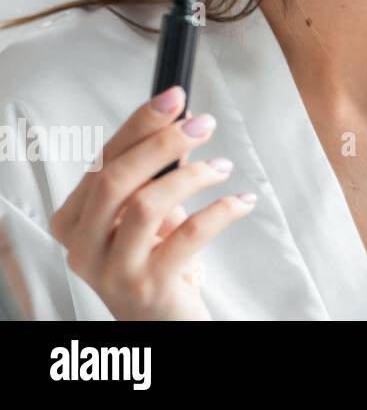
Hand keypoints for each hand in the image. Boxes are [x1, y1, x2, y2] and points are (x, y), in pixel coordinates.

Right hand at [47, 86, 255, 319]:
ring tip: (222, 166)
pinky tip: (241, 200)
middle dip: (163, 142)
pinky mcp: (148, 287)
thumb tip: (185, 121)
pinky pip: (187, 237)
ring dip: (192, 175)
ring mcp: (112, 270)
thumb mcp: (147, 213)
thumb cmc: (153, 259)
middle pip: (116, 177)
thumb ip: (156, 171)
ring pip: (147, 205)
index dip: (140, 124)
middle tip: (203, 124)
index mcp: (74, 220)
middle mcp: (83, 246)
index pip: (103, 160)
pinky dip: (220, 211)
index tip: (174, 97)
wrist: (160, 320)